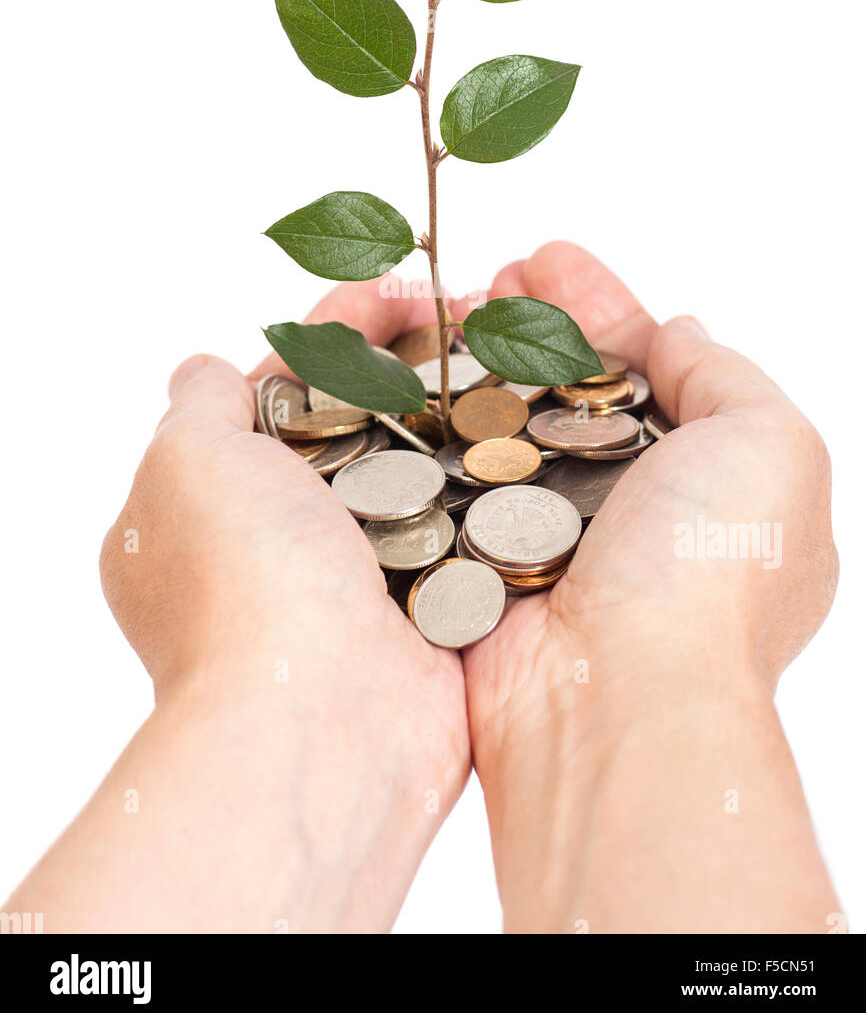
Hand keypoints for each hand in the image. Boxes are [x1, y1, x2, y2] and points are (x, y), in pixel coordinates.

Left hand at [92, 277, 469, 930]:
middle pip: (368, 418)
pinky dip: (503, 482)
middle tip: (487, 314)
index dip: (349, 325)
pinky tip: (546, 430)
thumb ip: (202, 404)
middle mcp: (296, 537)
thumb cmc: (243, 583)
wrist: (321, 724)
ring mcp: (370, 574)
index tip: (410, 288)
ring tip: (529, 354)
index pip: (293, 383)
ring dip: (471, 412)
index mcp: (225, 497)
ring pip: (429, 466)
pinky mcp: (437, 606)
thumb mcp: (186, 462)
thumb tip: (202, 368)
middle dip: (422, 360)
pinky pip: (474, 525)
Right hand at [462, 241, 837, 932]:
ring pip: (498, 422)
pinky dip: (423, 419)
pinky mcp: (472, 561)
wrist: (615, 696)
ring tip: (436, 301)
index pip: (642, 368)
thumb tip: (673, 331)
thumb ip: (722, 374)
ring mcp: (540, 536)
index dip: (596, 305)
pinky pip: (442, 472)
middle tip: (486, 273)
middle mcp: (620, 510)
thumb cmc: (709, 571)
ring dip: (468, 358)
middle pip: (561, 388)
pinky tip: (400, 368)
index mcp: (699, 484)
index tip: (546, 256)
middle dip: (525, 321)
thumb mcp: (773, 446)